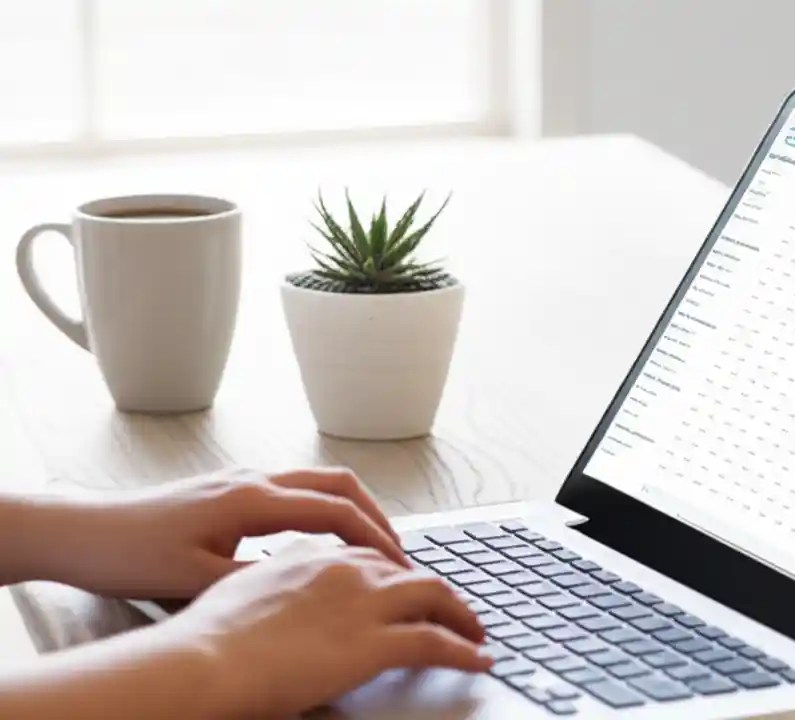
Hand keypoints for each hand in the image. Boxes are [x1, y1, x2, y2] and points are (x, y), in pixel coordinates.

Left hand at [26, 467, 408, 597]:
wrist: (85, 531)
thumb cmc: (132, 554)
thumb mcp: (198, 581)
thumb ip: (258, 582)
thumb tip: (309, 590)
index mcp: (251, 499)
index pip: (336, 511)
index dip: (374, 538)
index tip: (399, 565)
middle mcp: (254, 480)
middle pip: (339, 484)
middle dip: (378, 517)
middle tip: (399, 554)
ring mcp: (244, 479)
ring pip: (320, 483)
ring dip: (354, 510)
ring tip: (373, 548)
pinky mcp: (233, 489)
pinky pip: (297, 490)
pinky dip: (326, 510)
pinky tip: (324, 543)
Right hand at [171, 544, 490, 718]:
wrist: (199, 664)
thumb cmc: (202, 643)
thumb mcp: (233, 597)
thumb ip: (265, 591)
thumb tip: (271, 607)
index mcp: (308, 557)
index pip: (368, 556)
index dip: (393, 574)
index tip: (404, 588)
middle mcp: (343, 569)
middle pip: (407, 571)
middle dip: (434, 590)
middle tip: (450, 609)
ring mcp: (363, 602)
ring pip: (434, 596)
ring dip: (460, 615)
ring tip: (473, 632)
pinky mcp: (376, 642)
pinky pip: (437, 643)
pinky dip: (465, 651)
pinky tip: (479, 661)